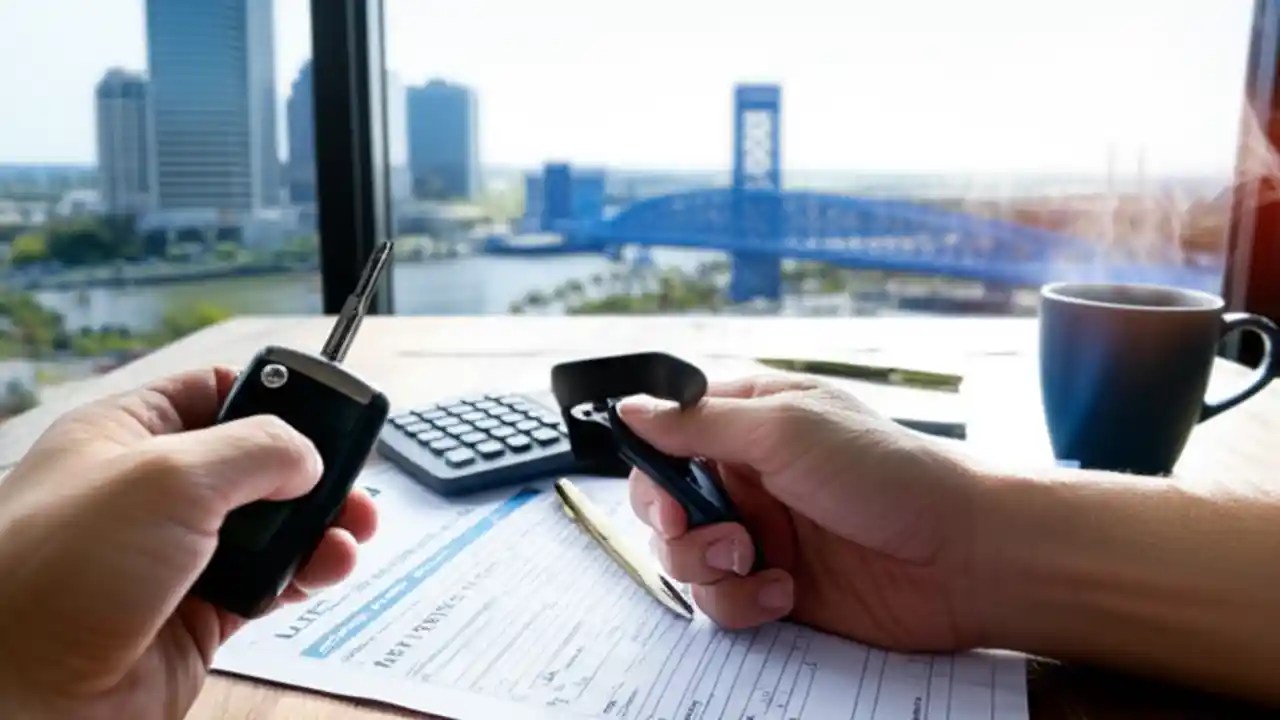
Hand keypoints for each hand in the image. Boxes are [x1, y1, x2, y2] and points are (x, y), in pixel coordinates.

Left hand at [0, 367, 376, 718]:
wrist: (19, 697)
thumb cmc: (53, 576)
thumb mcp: (169, 475)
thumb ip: (255, 450)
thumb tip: (307, 457)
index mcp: (127, 435)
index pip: (212, 391)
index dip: (271, 396)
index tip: (325, 409)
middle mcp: (151, 492)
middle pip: (255, 464)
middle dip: (313, 471)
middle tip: (354, 481)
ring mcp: (176, 556)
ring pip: (272, 527)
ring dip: (320, 526)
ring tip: (352, 532)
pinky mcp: (198, 613)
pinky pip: (271, 583)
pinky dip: (307, 575)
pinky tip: (326, 568)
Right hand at [619, 374, 988, 651]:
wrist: (962, 556)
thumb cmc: (884, 474)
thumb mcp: (785, 429)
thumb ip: (699, 423)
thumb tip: (631, 408)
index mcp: (750, 420)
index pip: (667, 437)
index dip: (652, 471)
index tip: (666, 500)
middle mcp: (749, 475)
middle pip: (663, 504)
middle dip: (676, 527)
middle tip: (719, 534)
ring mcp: (762, 532)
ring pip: (686, 558)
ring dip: (709, 567)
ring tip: (754, 562)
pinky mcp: (776, 585)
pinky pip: (723, 602)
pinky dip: (743, 602)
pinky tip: (784, 592)